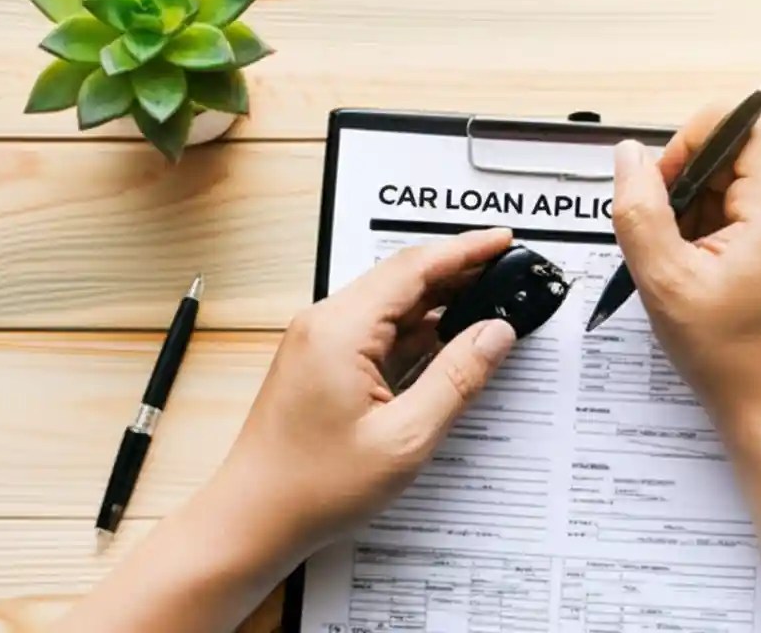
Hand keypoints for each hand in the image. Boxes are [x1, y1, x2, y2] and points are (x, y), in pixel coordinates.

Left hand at [214, 228, 517, 553]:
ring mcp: (320, 343)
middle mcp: (325, 324)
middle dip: (458, 273)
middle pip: (403, 279)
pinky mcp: (321, 364)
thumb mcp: (405, 438)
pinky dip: (416, 333)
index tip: (504, 241)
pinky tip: (447, 343)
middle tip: (507, 273)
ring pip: (392, 306)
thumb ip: (457, 378)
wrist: (252, 519)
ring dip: (439, 304)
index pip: (414, 267)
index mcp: (341, 329)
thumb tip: (496, 334)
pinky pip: (377, 333)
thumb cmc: (313, 487)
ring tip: (489, 305)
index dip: (466, 250)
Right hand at [611, 106, 760, 436]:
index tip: (664, 187)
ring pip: (732, 179)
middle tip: (667, 236)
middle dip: (686, 183)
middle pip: (732, 149)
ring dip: (695, 209)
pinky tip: (699, 269)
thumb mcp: (666, 280)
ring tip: (685, 262)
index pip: (738, 119)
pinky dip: (710, 228)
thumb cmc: (732, 356)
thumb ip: (640, 210)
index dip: (689, 141)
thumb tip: (629, 157)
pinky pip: (741, 207)